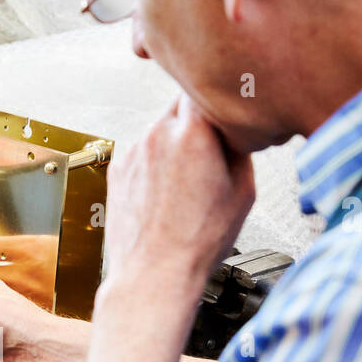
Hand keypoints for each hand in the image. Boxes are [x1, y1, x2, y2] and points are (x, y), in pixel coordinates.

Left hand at [100, 95, 254, 295]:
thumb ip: (240, 145)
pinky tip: (167, 192)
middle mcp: (158, 133)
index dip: (221, 97)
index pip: (207, 87)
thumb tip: (238, 126)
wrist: (154, 274)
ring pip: (161, 129)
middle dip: (199, 119)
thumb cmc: (198, 241)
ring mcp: (134, 150)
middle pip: (182, 104)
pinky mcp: (118, 168)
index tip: (230, 108)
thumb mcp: (243, 191)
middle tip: (213, 147)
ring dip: (176, 142)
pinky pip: (144, 151)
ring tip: (189, 181)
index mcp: (193, 132)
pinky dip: (156, 162)